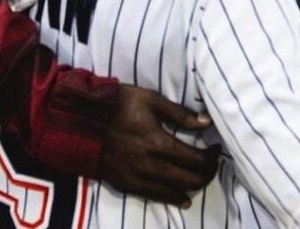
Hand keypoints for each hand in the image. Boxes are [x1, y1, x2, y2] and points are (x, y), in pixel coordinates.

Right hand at [99, 85, 219, 206]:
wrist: (81, 120)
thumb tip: (207, 123)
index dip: (211, 157)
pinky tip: (182, 199)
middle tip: (213, 165)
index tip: (217, 149)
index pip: (195, 159)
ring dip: (192, 187)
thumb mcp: (152, 100)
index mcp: (157, 142)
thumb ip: (181, 114)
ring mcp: (135, 178)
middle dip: (206, 174)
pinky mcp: (124, 184)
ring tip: (202, 179)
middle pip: (188, 179)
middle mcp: (148, 165)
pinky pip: (153, 196)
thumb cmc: (119, 104)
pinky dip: (171, 198)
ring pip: (173, 191)